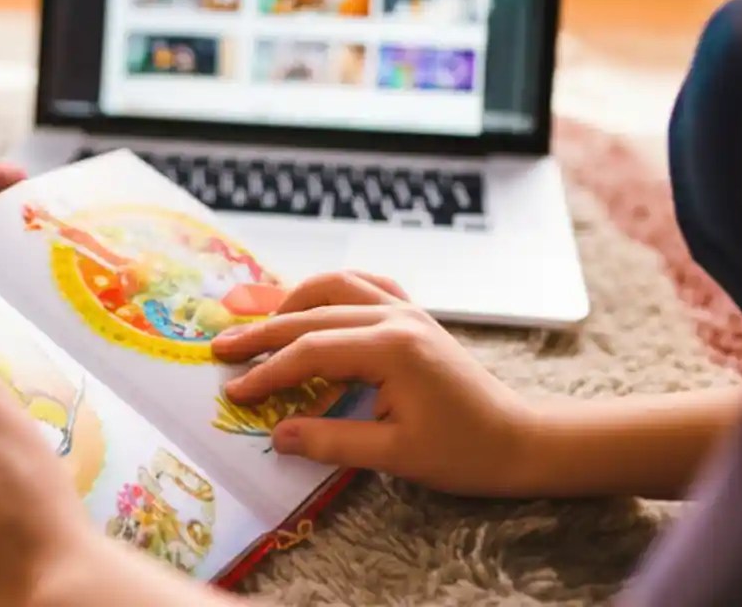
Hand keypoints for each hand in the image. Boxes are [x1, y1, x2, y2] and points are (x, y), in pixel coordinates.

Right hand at [212, 271, 536, 496]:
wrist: (521, 439)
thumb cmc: (465, 453)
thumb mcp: (394, 454)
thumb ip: (331, 440)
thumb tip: (277, 435)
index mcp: (391, 349)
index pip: (310, 353)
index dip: (267, 373)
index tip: (233, 392)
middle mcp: (395, 317)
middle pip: (311, 315)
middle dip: (262, 334)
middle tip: (220, 350)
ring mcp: (406, 311)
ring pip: (334, 286)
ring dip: (292, 301)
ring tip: (258, 325)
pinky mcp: (414, 316)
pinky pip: (364, 285)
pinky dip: (331, 292)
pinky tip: (313, 308)